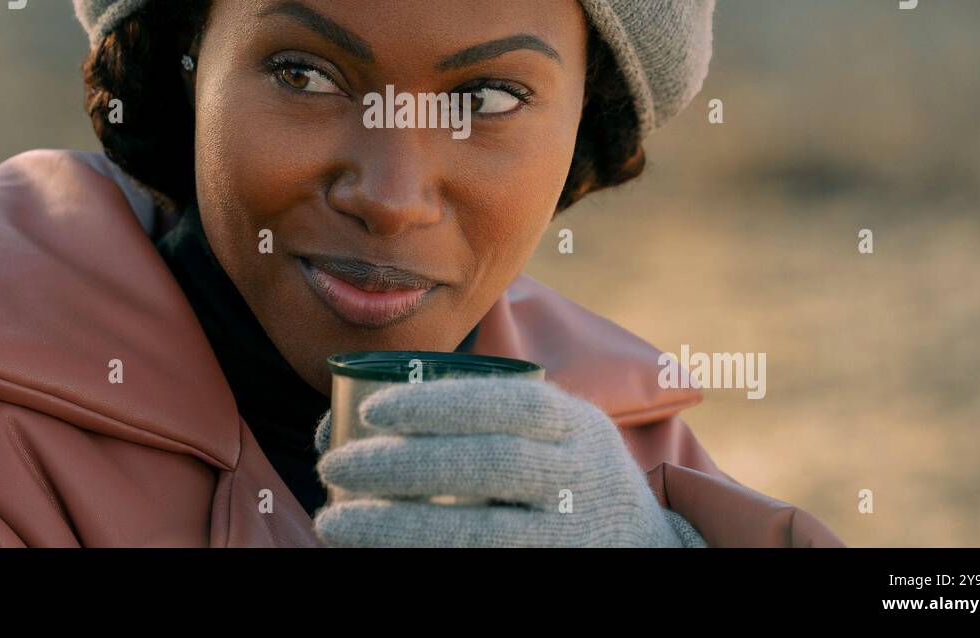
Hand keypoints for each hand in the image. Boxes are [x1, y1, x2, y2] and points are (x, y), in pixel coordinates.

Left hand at [311, 377, 706, 546]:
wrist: (646, 550)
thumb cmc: (568, 474)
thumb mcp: (556, 431)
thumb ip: (487, 416)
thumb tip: (353, 413)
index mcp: (576, 427)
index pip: (507, 404)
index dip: (437, 404)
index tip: (371, 410)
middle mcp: (580, 479)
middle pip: (486, 466)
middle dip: (400, 464)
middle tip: (333, 465)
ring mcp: (569, 536)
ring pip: (479, 533)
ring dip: (398, 525)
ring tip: (334, 521)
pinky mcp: (548, 575)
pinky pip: (480, 568)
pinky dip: (425, 562)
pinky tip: (377, 557)